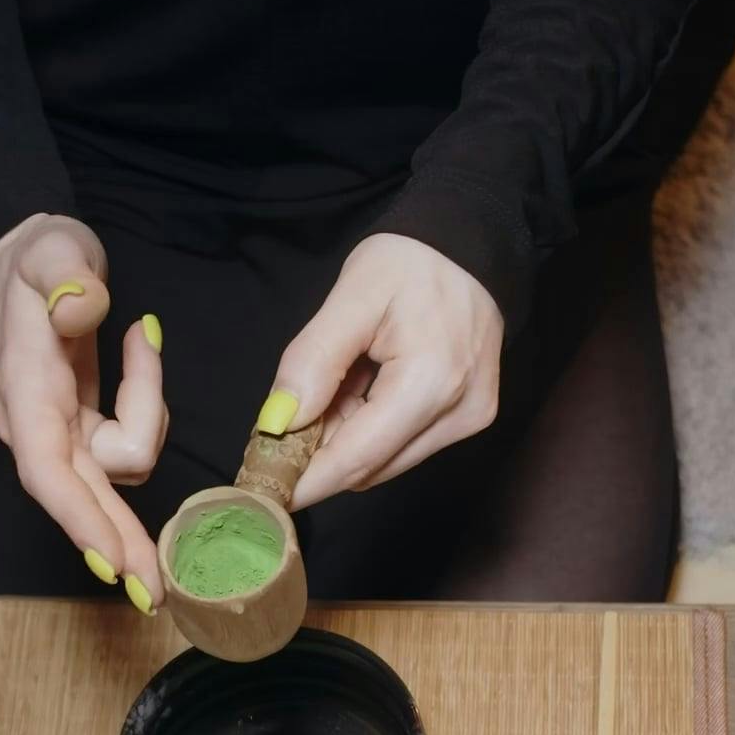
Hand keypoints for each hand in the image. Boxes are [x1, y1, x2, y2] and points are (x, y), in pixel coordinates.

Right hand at [0, 213, 166, 607]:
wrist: (29, 257)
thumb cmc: (39, 256)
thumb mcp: (51, 249)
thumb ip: (66, 276)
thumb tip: (82, 306)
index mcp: (25, 395)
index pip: (48, 471)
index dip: (80, 519)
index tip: (113, 562)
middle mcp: (37, 426)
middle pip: (81, 500)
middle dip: (118, 544)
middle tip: (154, 594)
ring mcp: (59, 431)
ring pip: (120, 462)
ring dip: (148, 410)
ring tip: (139, 339)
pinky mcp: (82, 426)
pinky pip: (129, 441)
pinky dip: (146, 405)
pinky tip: (140, 351)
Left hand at [259, 234, 503, 510]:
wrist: (468, 244)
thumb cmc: (409, 261)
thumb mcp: (351, 295)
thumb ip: (314, 360)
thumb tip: (280, 423)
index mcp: (430, 381)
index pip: (357, 458)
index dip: (306, 481)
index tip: (262, 490)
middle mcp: (458, 412)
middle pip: (370, 467)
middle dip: (321, 454)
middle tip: (290, 417)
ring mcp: (470, 418)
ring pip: (386, 462)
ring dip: (347, 441)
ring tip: (336, 388)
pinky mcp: (472, 416)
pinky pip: (407, 445)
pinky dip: (372, 431)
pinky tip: (363, 390)